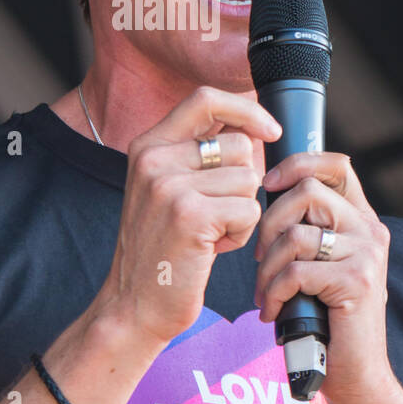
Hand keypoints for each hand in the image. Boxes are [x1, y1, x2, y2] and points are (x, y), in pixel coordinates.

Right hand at [96, 86, 280, 348]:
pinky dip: (242, 234)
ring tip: (212, 233)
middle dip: (244, 182)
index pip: (205, 99)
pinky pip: (249, 210)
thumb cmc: (161, 249)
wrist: (132, 305)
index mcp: (147, 145)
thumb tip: (251, 124)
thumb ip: (197, 154)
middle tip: (218, 213)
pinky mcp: (190, 215)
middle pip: (239, 145)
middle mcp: (153, 158)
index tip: (270, 130)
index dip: (246, 109)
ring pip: (249, 180)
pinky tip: (214, 248)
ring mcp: (169, 186)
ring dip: (242, 211)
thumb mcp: (166, 188)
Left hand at [253, 152, 397, 403]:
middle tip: (258, 258)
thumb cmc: (326, 318)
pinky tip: (272, 312)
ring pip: (296, 235)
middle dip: (269, 223)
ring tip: (264, 294)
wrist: (356, 374)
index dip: (297, 163)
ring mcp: (367, 254)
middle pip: (308, 190)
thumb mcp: (319, 263)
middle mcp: (370, 230)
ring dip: (267, 268)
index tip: (266, 183)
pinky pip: (297, 271)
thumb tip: (264, 194)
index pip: (335, 164)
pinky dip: (274, 292)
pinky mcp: (356, 282)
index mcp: (362, 219)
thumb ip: (307, 229)